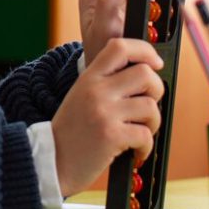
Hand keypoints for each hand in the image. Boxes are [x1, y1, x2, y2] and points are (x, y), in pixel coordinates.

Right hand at [51, 38, 164, 196]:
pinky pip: (146, 134)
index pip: (120, 47)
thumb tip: (145, 77)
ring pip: (151, 106)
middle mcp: (97, 90)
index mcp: (89, 78)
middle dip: (156, 90)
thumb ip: (106, 83)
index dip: (145, 51)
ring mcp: (104, 112)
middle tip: (147, 105)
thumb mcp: (81, 96)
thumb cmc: (71, 133)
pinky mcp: (111, 136)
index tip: (155, 63)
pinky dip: (146, 146)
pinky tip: (136, 151)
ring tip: (140, 132)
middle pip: (145, 74)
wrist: (52, 162)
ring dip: (153, 122)